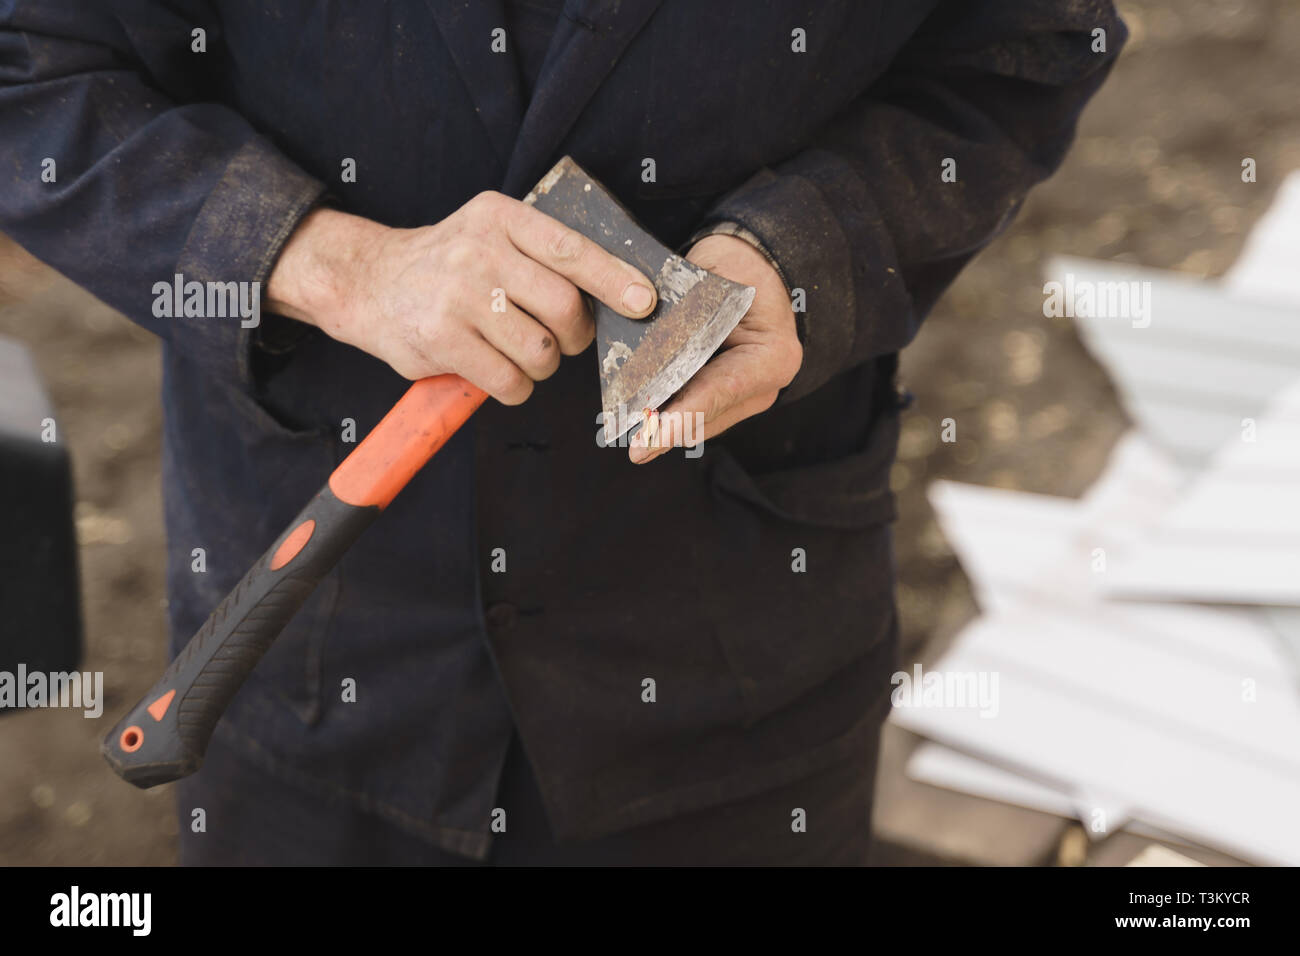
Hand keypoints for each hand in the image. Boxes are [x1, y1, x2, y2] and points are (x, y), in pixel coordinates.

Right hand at [265, 193, 656, 404]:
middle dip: (574, 335)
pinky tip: (500, 373)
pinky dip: (516, 387)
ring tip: (521, 354)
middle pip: (563, 307)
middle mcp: (478, 252)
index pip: (569, 249)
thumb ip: (542, 252)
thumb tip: (619, 292)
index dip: (613, 278)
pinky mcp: (441, 340)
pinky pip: (509, 380)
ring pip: (539, 350)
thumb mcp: (491, 234)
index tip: (643, 301)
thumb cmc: (448, 265)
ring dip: (542, 365)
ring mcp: (457, 297)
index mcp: (499, 217)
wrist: (370, 282)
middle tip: (562, 339)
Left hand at [629, 233, 801, 462]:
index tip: (650, 441)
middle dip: (666, 431)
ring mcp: (751, 396)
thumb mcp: (707, 280)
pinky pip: (697, 415)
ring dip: (664, 426)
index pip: (718, 390)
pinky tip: (641, 416)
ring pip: (700, 424)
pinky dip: (670, 414)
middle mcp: (765, 385)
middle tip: (634, 446)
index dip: (681, 416)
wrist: (755, 268)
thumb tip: (638, 344)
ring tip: (630, 431)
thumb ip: (681, 316)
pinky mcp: (733, 400)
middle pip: (707, 417)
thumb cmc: (735, 267)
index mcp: (770, 355)